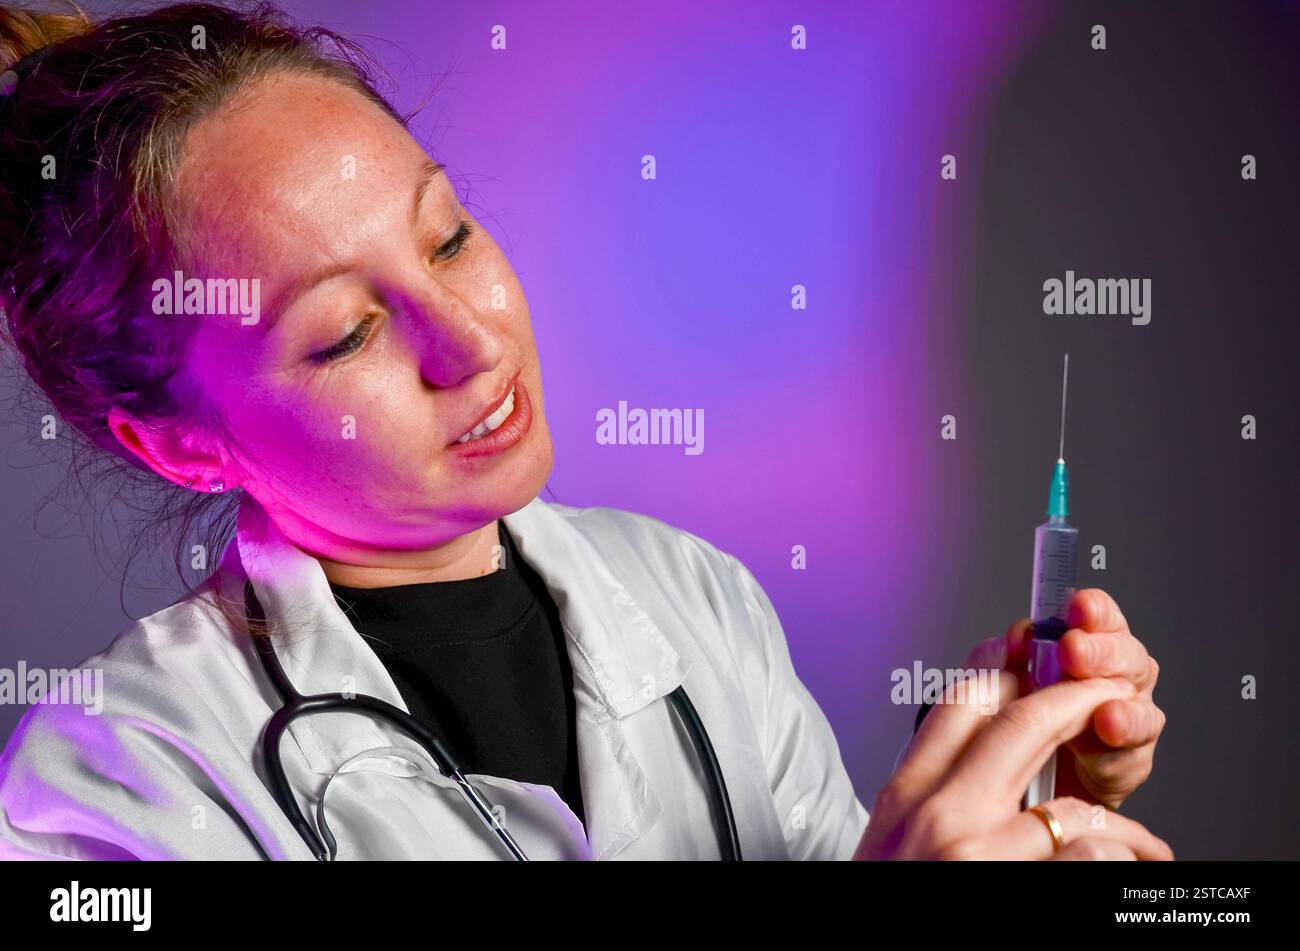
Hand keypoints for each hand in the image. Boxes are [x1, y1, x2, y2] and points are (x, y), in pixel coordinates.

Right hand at [854, 668, 1173, 859]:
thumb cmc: (888, 903)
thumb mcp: (888, 838)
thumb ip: (927, 792)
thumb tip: (977, 751)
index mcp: (904, 795)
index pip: (957, 700)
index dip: (1006, 664)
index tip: (1034, 655)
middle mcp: (938, 813)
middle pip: (1019, 721)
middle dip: (1076, 698)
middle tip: (1107, 693)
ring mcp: (977, 851)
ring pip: (1072, 801)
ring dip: (1120, 821)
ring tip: (1138, 842)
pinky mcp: (1014, 887)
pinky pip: (1089, 856)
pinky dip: (1121, 860)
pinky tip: (1128, 870)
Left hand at [999, 589, 1163, 809]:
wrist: (1016, 786)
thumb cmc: (1008, 724)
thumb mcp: (994, 684)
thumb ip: (1003, 657)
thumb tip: (1017, 636)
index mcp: (1083, 646)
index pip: (1097, 618)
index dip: (1093, 610)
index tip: (1078, 606)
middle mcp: (1113, 676)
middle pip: (1125, 656)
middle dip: (1100, 652)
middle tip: (1073, 650)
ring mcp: (1128, 720)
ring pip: (1138, 705)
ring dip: (1119, 706)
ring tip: (1104, 710)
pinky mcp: (1126, 764)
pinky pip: (1130, 755)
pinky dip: (1118, 746)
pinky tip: (1108, 734)